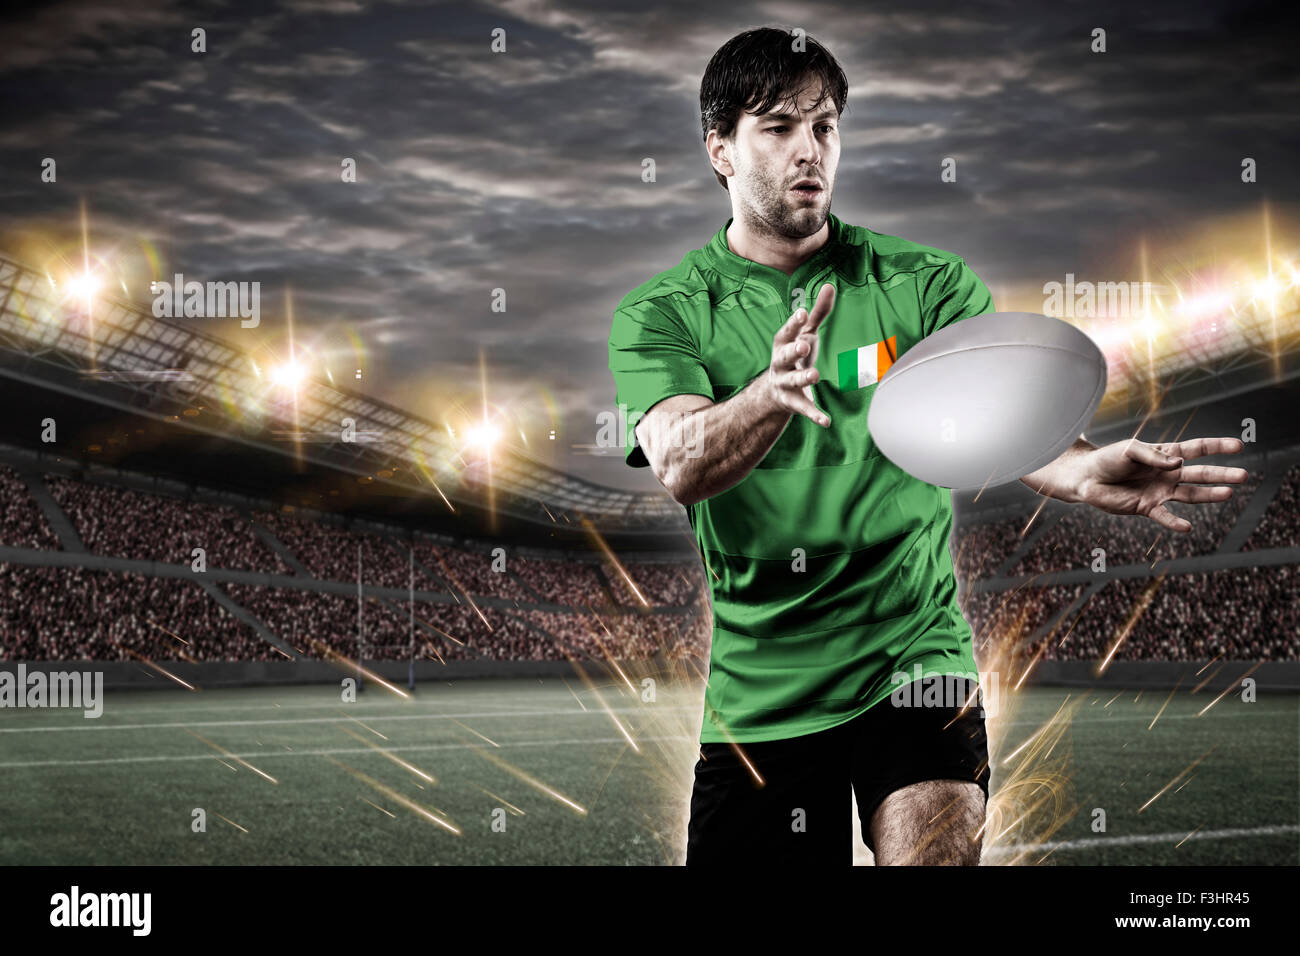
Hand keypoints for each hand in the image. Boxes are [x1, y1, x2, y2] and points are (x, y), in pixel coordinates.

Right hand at [765, 283, 835, 426]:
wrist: (773, 393)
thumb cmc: (794, 357)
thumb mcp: (805, 334)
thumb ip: (818, 313)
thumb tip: (829, 286)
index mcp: (782, 345)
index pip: (786, 332)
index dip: (793, 323)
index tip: (802, 312)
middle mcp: (780, 365)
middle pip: (784, 357)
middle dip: (793, 351)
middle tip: (805, 346)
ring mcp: (785, 385)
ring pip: (792, 382)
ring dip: (802, 379)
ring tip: (815, 376)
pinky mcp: (794, 403)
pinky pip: (804, 409)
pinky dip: (814, 415)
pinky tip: (826, 421)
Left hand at [1076, 437, 1248, 532]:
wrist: (1086, 477)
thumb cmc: (1108, 459)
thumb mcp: (1130, 450)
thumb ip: (1154, 455)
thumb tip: (1178, 463)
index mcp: (1166, 455)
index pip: (1196, 449)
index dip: (1217, 446)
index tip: (1239, 445)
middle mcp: (1168, 474)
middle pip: (1200, 473)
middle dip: (1222, 474)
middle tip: (1244, 476)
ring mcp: (1160, 491)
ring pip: (1190, 495)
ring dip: (1209, 495)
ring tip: (1229, 494)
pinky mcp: (1147, 507)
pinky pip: (1164, 516)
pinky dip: (1174, 522)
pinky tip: (1187, 527)